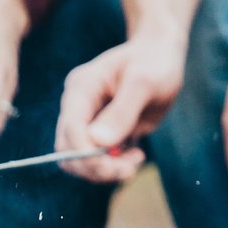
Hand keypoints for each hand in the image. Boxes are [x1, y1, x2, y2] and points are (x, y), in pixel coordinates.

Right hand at [55, 21, 186, 182]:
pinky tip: (135, 155)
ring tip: (136, 160)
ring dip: (105, 170)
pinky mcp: (100, 134)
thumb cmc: (154, 62)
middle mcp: (78, 107)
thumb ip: (122, 110)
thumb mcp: (144, 82)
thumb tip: (99, 142)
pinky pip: (96, 161)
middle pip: (68, 150)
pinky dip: (114, 167)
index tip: (112, 166)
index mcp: (81, 89)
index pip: (70, 128)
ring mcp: (87, 121)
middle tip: (129, 169)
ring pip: (79, 160)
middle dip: (95, 167)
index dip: (85, 152)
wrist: (160, 56)